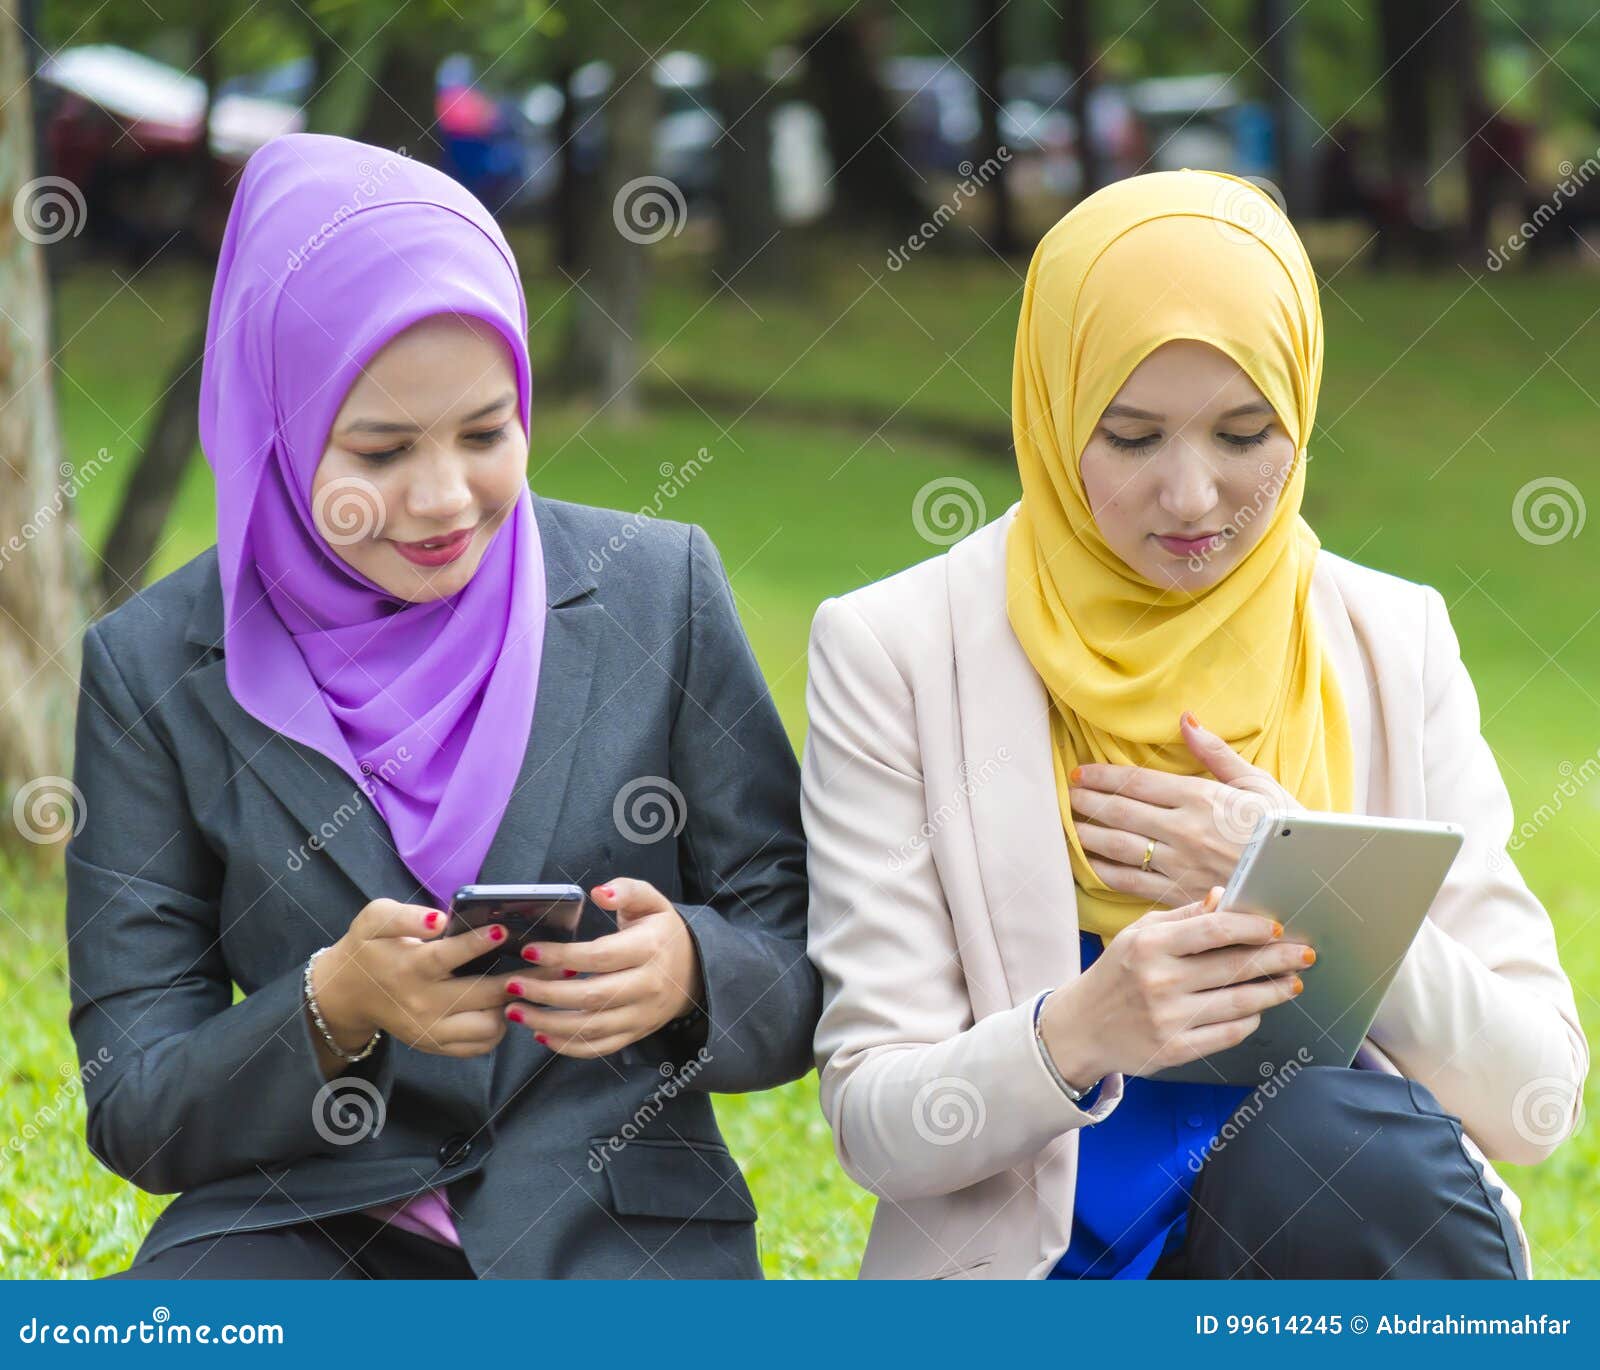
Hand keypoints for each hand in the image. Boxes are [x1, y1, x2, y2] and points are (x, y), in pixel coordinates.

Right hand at [315, 899, 527, 1060]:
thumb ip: (403, 916)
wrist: (347, 994)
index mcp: (410, 967)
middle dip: (524, 977)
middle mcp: (423, 1003)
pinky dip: (500, 1027)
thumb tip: (438, 919)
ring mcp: (432, 1029)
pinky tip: (509, 1005)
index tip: (503, 930)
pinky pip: (480, 1045)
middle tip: (558, 963)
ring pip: (488, 1025)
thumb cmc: (369, 948)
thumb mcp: (374, 920)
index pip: (447, 957)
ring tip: (532, 984)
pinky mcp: (437, 1045)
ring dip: (514, 1004)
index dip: (477, 943)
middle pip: (482, 994)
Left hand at [500, 879, 704, 1058]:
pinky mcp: (635, 1033)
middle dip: (546, 994)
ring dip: (549, 1024)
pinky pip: (599, 1047)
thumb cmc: (662, 931)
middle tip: (512, 986)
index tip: (529, 951)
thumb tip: (599, 893)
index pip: (600, 956)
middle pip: (591, 997)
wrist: (694, 969)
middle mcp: (647, 985)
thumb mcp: (651, 901)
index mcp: (649, 948)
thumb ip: (626, 890)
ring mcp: (641, 1014)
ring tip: (515, 1012)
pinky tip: (541, 1034)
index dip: (562, 957)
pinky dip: (568, 1046)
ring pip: (591, 1028)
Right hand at [1039, 885, 1314, 1084]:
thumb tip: (1223, 896)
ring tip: (1293, 982)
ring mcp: (1168, 1018)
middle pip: (1235, 966)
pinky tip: (1259, 1009)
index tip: (1277, 927)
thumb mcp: (1139, 934)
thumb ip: (1182, 917)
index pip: (1214, 930)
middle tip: (1305, 954)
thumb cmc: (1116, 974)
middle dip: (1278, 959)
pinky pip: (1227, 1033)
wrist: (1081, 1027)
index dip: (1252, 927)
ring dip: (1273, 991)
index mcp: (1150, 945)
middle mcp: (1160, 981)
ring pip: (1239, 1002)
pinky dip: (1249, 1020)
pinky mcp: (1174, 1050)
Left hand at [1066, 711, 1303, 907]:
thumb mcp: (1258, 783)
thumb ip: (1215, 753)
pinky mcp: (1181, 894)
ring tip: (1070, 826)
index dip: (1102, 776)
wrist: (1311, 882)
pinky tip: (1092, 864)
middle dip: (1087, 803)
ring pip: (1118, 848)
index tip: (1079, 773)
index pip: (1136, 782)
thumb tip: (1185, 720)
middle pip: (1119, 813)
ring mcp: (1180, 865)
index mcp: (1200, 797)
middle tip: (1066, 796)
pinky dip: (1106, 872)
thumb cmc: (1289, 830)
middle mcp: (1183, 830)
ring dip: (1088, 835)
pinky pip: (1132, 883)